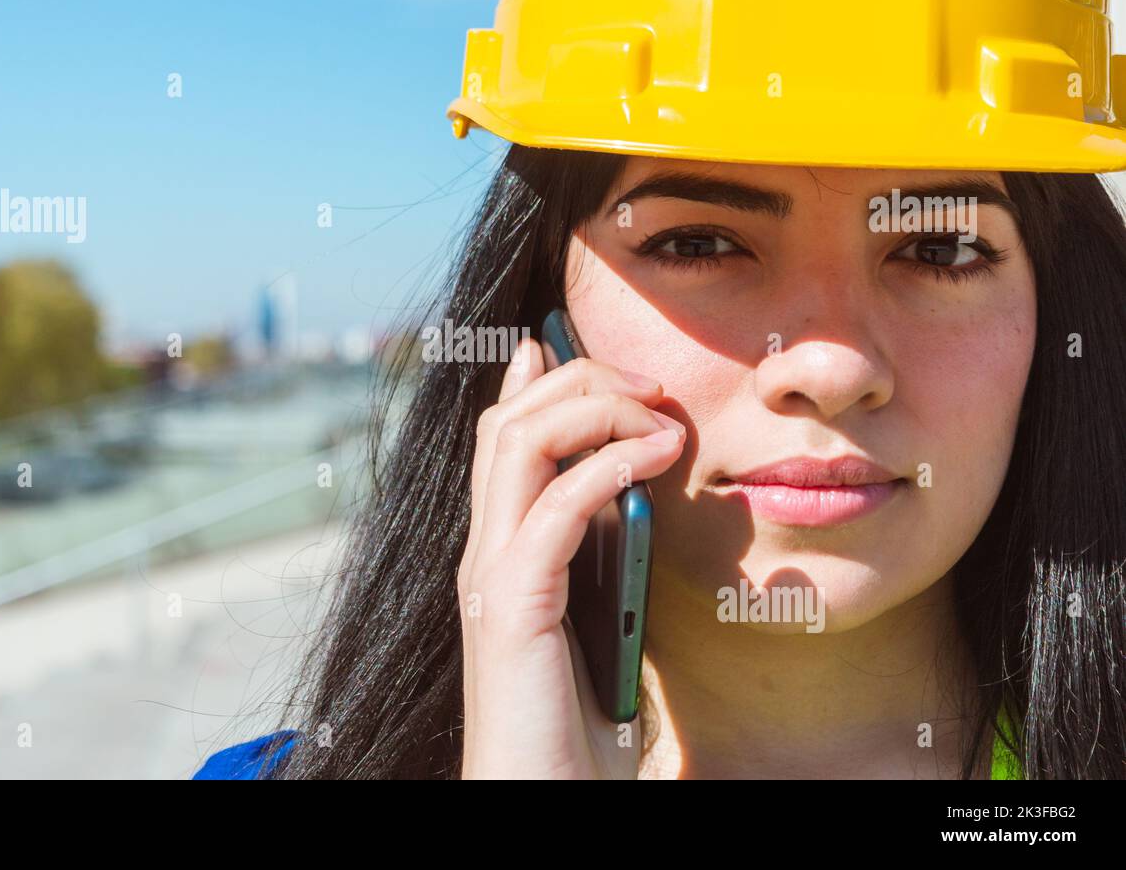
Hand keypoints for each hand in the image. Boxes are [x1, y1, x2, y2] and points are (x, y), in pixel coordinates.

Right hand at [458, 336, 684, 777]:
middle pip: (506, 423)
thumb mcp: (592, 622)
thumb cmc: (571, 725)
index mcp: (501, 552)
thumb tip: (625, 506)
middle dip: (576, 380)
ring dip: (593, 411)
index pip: (497, 441)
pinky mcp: (510, 608)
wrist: (540, 798)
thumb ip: (598, 562)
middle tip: (647, 383)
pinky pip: (553, 509)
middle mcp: (483, 552)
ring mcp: (490, 576)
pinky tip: (654, 459)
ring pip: (518, 445)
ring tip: (658, 415)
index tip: (556, 343)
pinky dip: (605, 468)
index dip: (525, 383)